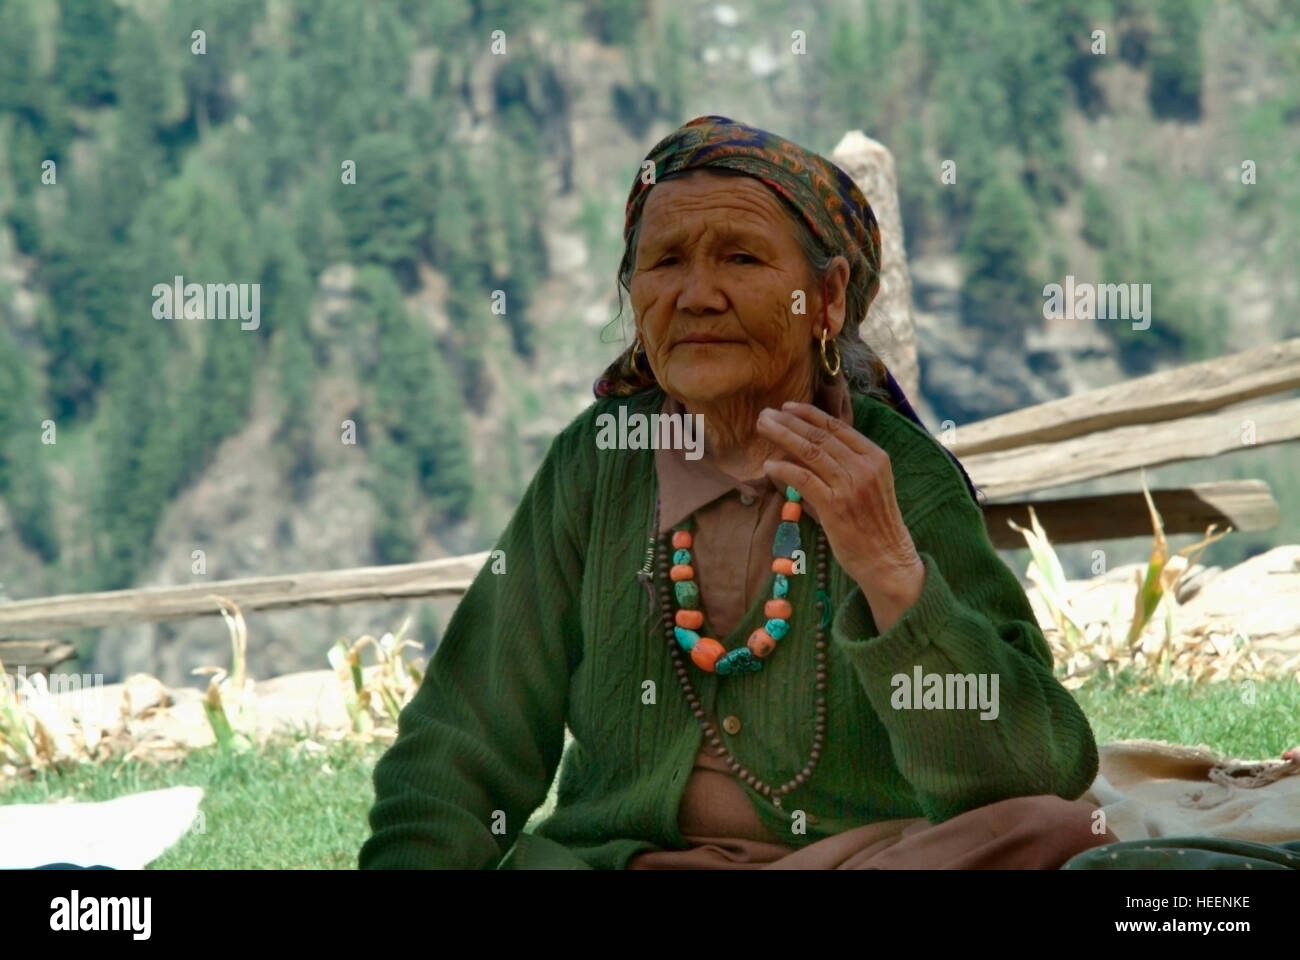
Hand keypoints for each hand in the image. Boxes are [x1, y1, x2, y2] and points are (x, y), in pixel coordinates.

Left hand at [757, 401, 924, 630]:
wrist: (888, 561)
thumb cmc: (873, 527)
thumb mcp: (865, 488)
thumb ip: (837, 471)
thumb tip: (799, 457)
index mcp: (875, 457)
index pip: (838, 427)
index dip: (810, 414)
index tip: (788, 407)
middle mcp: (865, 467)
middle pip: (821, 436)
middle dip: (790, 422)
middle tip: (765, 414)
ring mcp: (851, 485)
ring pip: (810, 451)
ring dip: (782, 436)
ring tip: (763, 427)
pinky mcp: (836, 506)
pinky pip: (803, 479)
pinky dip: (784, 469)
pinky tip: (768, 464)